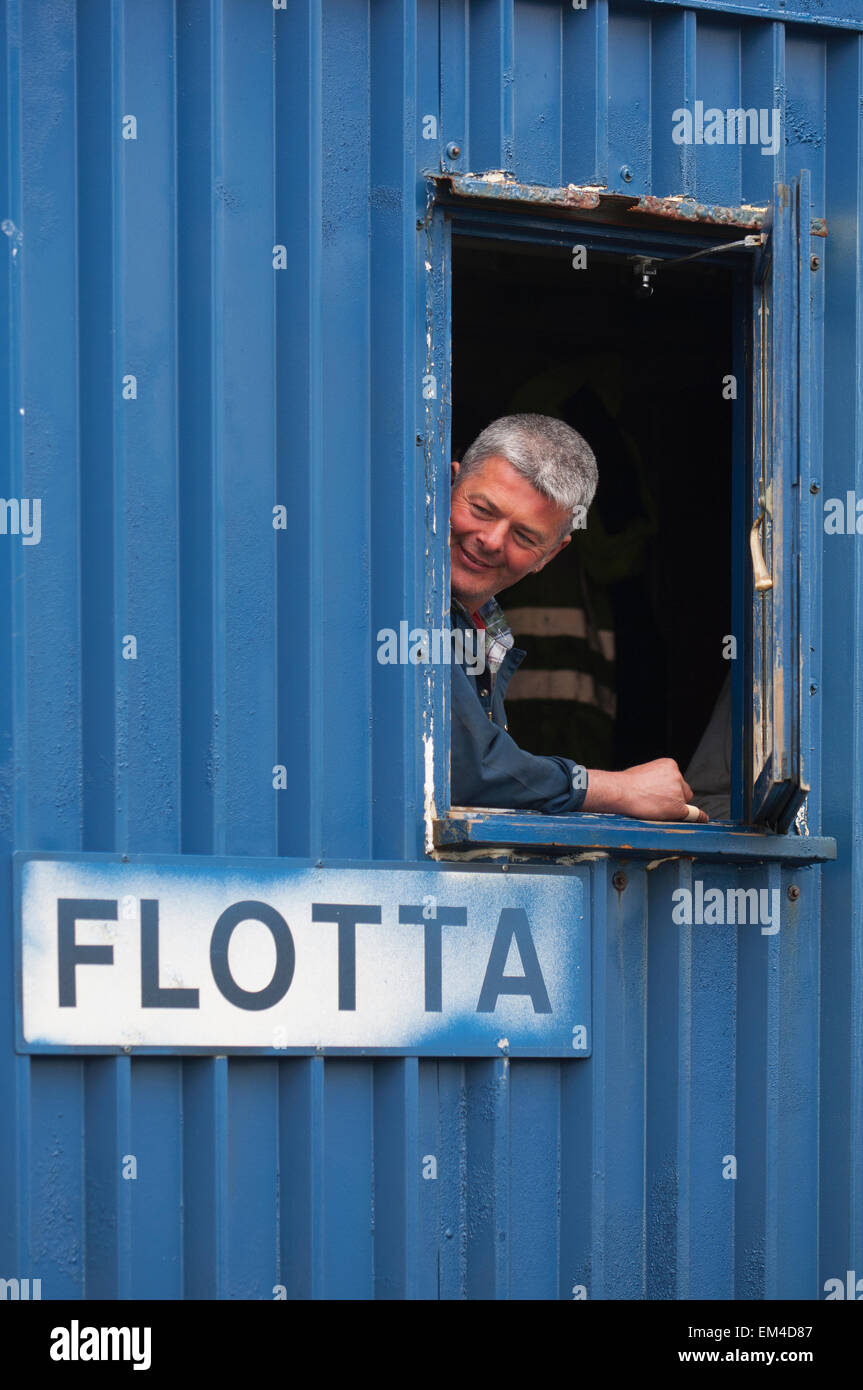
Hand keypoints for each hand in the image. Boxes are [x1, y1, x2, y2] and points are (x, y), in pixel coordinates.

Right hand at [581, 759, 707, 821]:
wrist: (621, 791)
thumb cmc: (626, 784)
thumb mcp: (645, 772)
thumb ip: (659, 779)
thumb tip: (662, 789)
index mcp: (670, 764)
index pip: (677, 780)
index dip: (669, 790)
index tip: (661, 794)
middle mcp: (677, 776)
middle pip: (684, 791)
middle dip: (674, 798)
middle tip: (656, 802)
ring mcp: (679, 791)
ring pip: (684, 803)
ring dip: (673, 807)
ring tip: (653, 808)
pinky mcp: (679, 805)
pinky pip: (692, 814)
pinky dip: (696, 817)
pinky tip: (698, 819)